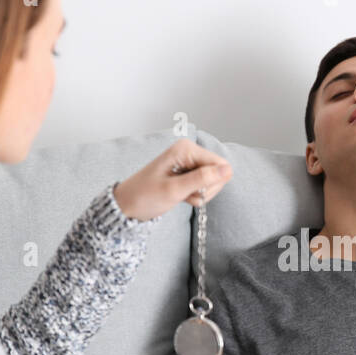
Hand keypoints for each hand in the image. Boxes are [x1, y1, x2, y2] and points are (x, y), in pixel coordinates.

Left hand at [112, 137, 232, 220]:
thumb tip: (228, 170)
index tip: (195, 191)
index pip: (220, 164)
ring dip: (200, 194)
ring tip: (181, 196)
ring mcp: (189, 162)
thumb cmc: (145, 196)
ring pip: (212, 181)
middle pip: (218, 172)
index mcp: (186, 149)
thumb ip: (203, 179)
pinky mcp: (188, 173)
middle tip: (186, 195)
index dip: (212, 183)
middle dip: (206, 189)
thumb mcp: (174, 190)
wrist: (127, 206)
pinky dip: (195, 196)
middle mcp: (189, 151)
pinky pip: (204, 186)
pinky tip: (181, 196)